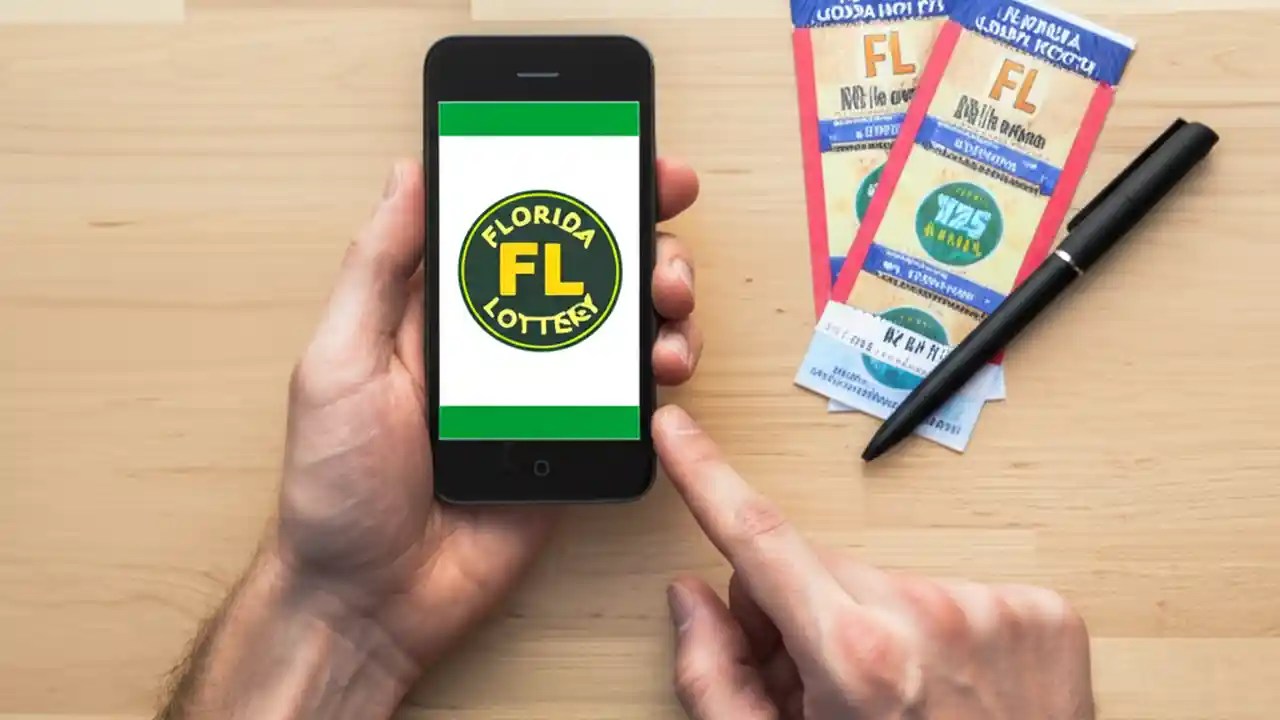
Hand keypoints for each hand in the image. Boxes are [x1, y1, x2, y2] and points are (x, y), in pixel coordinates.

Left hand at [273, 159, 701, 679]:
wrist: (369, 600)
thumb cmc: (335, 485)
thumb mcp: (339, 361)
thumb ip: (379, 270)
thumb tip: (408, 172)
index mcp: (441, 309)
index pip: (515, 226)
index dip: (570, 186)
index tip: (624, 156)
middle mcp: (500, 342)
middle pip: (586, 267)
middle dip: (639, 238)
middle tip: (664, 240)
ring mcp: (542, 394)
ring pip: (620, 325)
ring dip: (661, 302)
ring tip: (670, 310)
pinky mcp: (573, 445)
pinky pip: (628, 398)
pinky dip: (659, 374)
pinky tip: (664, 369)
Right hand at [653, 406, 1093, 719]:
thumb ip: (715, 681)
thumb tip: (692, 599)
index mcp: (857, 659)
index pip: (757, 537)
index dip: (705, 475)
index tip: (678, 431)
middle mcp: (928, 618)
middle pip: (820, 569)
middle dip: (805, 615)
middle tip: (824, 688)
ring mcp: (994, 610)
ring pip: (888, 583)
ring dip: (878, 627)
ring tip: (899, 701)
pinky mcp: (1042, 614)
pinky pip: (956, 594)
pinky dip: (943, 634)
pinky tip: (952, 690)